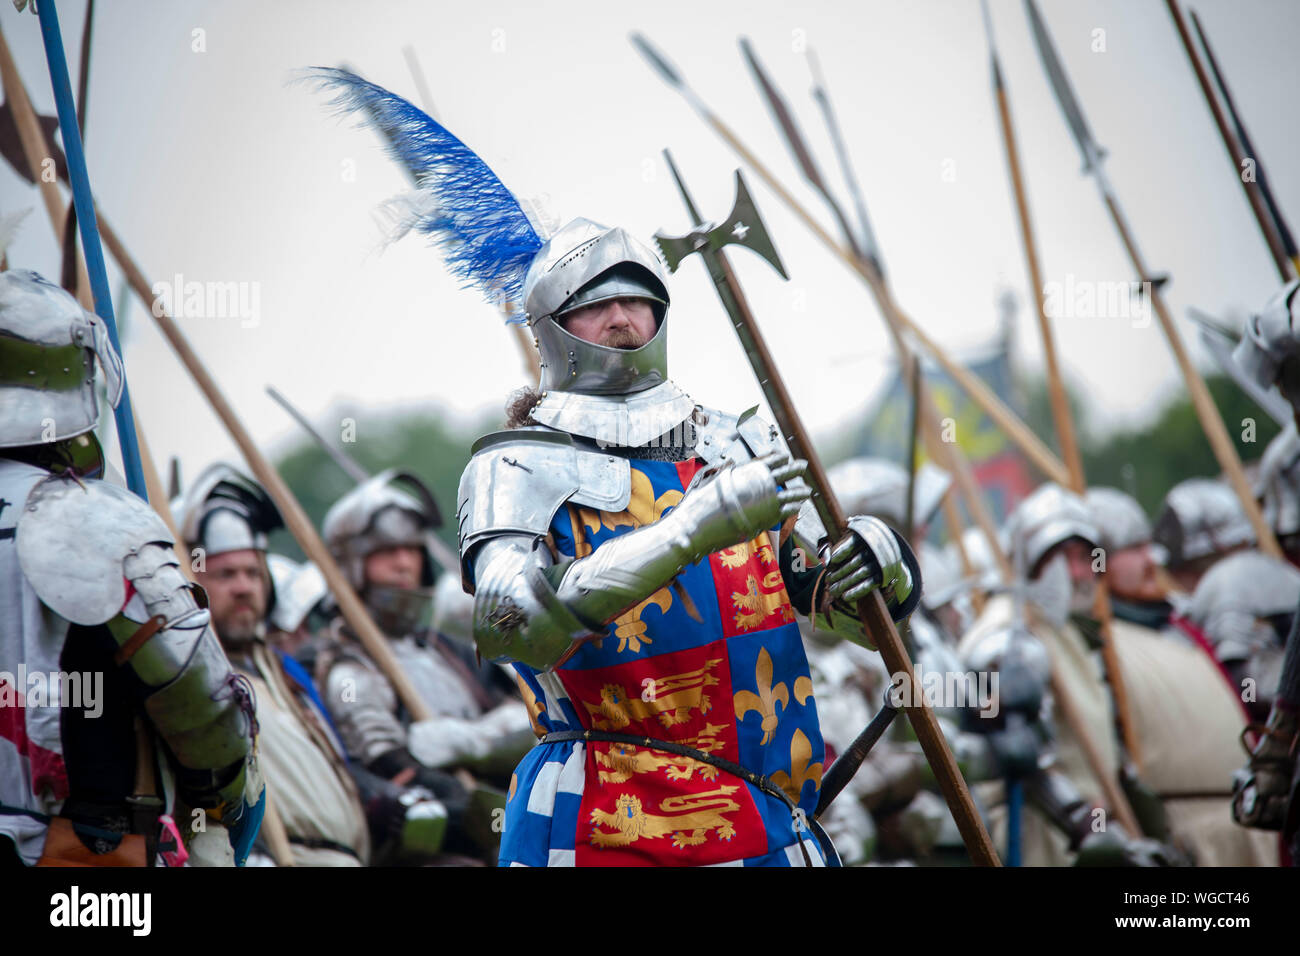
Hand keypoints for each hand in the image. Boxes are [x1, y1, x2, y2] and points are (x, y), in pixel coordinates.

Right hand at [676, 452, 810, 559]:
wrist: (696, 526)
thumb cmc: (698, 504)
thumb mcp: (709, 480)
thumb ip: (724, 471)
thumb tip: (731, 463)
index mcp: (746, 472)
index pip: (768, 460)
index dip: (778, 457)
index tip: (784, 456)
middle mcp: (758, 484)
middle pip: (784, 473)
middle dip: (795, 469)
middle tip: (803, 466)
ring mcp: (764, 501)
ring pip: (790, 493)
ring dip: (800, 491)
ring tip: (807, 490)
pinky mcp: (766, 518)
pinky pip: (786, 511)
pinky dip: (793, 508)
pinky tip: (798, 507)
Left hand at [821, 515, 914, 615]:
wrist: (880, 555)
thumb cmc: (854, 547)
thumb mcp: (842, 543)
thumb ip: (830, 548)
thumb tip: (825, 559)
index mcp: (865, 536)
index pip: (855, 542)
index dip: (843, 551)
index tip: (833, 560)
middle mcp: (875, 548)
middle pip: (857, 560)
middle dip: (841, 571)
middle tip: (828, 580)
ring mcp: (881, 562)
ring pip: (863, 572)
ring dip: (846, 582)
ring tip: (833, 590)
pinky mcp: (884, 575)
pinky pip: (870, 583)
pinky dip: (858, 590)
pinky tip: (846, 597)